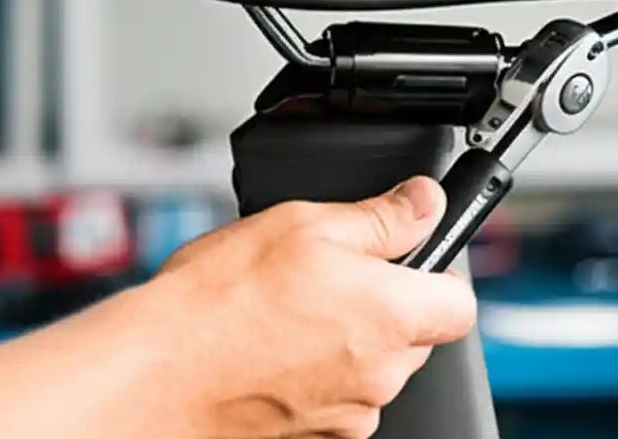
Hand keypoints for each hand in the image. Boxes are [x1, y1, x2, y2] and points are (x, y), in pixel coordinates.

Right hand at [143, 177, 476, 438]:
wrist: (157, 373)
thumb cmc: (219, 303)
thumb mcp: (303, 225)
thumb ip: (380, 217)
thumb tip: (425, 202)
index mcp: (391, 316)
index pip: (460, 303)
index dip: (438, 273)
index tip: (409, 256)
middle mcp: (380, 376)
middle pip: (415, 334)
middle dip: (385, 302)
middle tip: (328, 273)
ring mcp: (348, 414)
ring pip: (373, 365)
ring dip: (347, 338)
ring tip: (287, 309)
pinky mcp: (316, 436)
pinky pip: (337, 395)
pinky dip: (317, 371)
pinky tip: (273, 344)